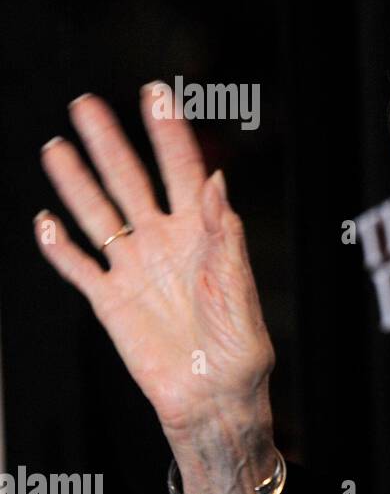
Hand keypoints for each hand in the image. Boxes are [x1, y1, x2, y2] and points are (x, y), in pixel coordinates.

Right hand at [33, 85, 275, 460]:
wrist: (214, 398)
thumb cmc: (240, 349)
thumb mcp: (240, 290)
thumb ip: (226, 237)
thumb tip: (218, 184)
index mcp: (202, 235)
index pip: (183, 172)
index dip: (169, 134)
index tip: (157, 95)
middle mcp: (164, 244)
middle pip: (130, 182)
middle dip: (110, 143)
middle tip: (87, 104)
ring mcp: (134, 269)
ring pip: (97, 215)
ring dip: (76, 182)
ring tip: (56, 146)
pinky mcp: (110, 302)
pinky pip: (79, 267)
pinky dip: (59, 247)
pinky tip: (45, 221)